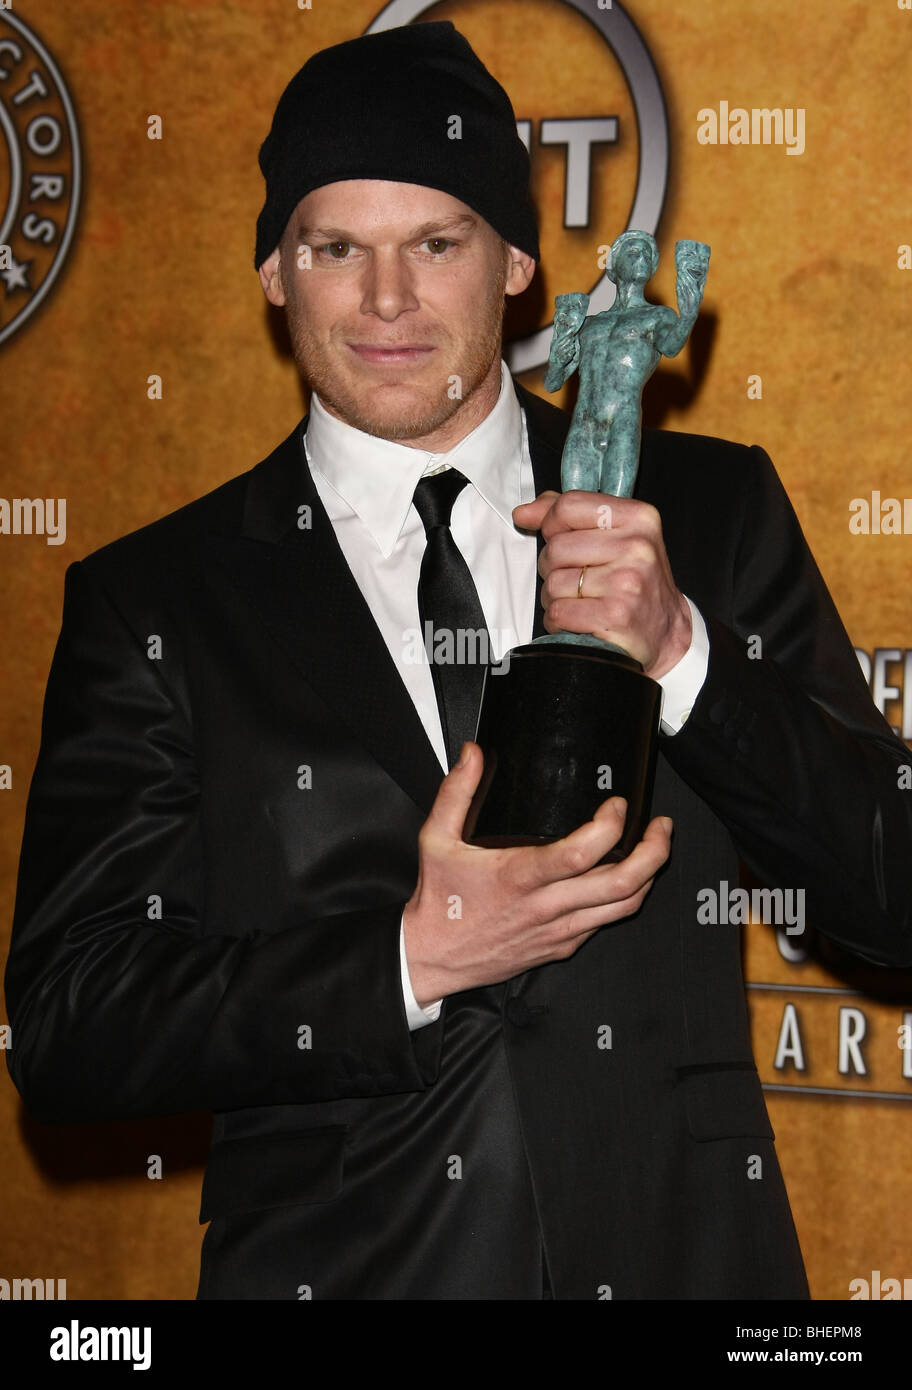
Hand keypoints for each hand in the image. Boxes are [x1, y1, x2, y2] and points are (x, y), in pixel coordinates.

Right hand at [402, 742, 671, 1006]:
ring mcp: (558, 931)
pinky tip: (623, 878)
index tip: (617, 805)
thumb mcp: (436, 839)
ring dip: (648, 875)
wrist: (432, 958)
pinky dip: (623, 899)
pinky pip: (604, 924)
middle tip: (660, 826)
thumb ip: (456, 792)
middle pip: (621, 884)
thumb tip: (472, 753)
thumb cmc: (438, 901)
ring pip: (624, 907)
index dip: (610, 827)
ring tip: (654, 848)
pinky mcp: (560, 947)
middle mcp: (545, 907)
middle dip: (653, 851)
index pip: (580, 854)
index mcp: (519, 878)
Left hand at [513, 490, 691, 678]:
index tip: (555, 537)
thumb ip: (570, 515)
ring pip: (552, 583)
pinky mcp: (615, 615)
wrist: (667, 631)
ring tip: (580, 602)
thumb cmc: (634, 581)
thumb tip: (524, 512)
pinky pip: (558, 612)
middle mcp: (636, 547)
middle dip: (552, 568)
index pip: (568, 506)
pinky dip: (559, 620)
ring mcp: (627, 582)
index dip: (549, 524)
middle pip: (555, 548)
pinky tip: (579, 620)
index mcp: (638, 518)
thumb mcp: (616, 536)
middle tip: (576, 579)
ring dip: (555, 598)